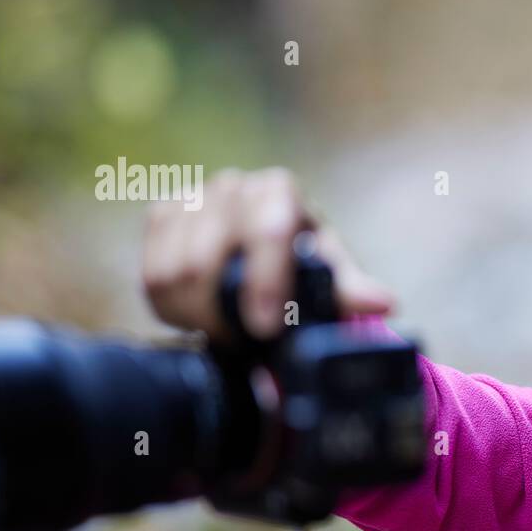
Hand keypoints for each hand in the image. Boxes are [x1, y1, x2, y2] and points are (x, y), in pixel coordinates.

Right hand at [141, 167, 394, 339]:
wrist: (270, 257)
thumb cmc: (307, 267)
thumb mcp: (332, 279)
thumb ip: (350, 291)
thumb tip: (381, 303)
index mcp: (279, 192)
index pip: (267, 230)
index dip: (264, 282)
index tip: (266, 326)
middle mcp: (233, 187)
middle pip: (206, 260)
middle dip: (223, 315)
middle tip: (244, 343)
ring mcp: (192, 199)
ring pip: (173, 271)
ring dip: (197, 316)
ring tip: (225, 331)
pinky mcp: (161, 218)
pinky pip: (150, 272)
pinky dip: (171, 305)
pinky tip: (199, 312)